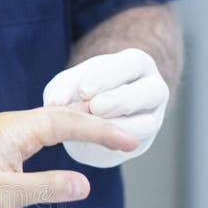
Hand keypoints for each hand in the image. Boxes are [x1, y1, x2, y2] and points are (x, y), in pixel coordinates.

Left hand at [0, 105, 137, 207]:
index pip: (70, 122)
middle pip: (65, 114)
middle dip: (99, 120)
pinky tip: (71, 134)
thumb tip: (85, 184)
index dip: (102, 130)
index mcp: (17, 129)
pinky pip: (42, 128)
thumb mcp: (6, 195)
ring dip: (82, 122)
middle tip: (130, 132)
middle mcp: (13, 122)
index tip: (129, 142)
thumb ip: (46, 187)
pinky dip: (65, 130)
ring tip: (111, 125)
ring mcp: (6, 130)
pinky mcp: (1, 141)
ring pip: (53, 119)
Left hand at [42, 48, 168, 167]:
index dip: (107, 78)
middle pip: (150, 91)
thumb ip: (63, 89)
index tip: (84, 91)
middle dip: (120, 101)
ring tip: (96, 128)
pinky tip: (100, 142)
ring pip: (148, 122)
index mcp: (136, 64)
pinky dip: (117, 143)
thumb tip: (55, 103)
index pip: (130, 64)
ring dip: (120, 127)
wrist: (91, 115)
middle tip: (95, 108)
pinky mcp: (144, 139)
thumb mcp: (70, 84)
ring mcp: (152, 115)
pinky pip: (137, 143)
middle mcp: (152, 87)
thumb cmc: (82, 91)